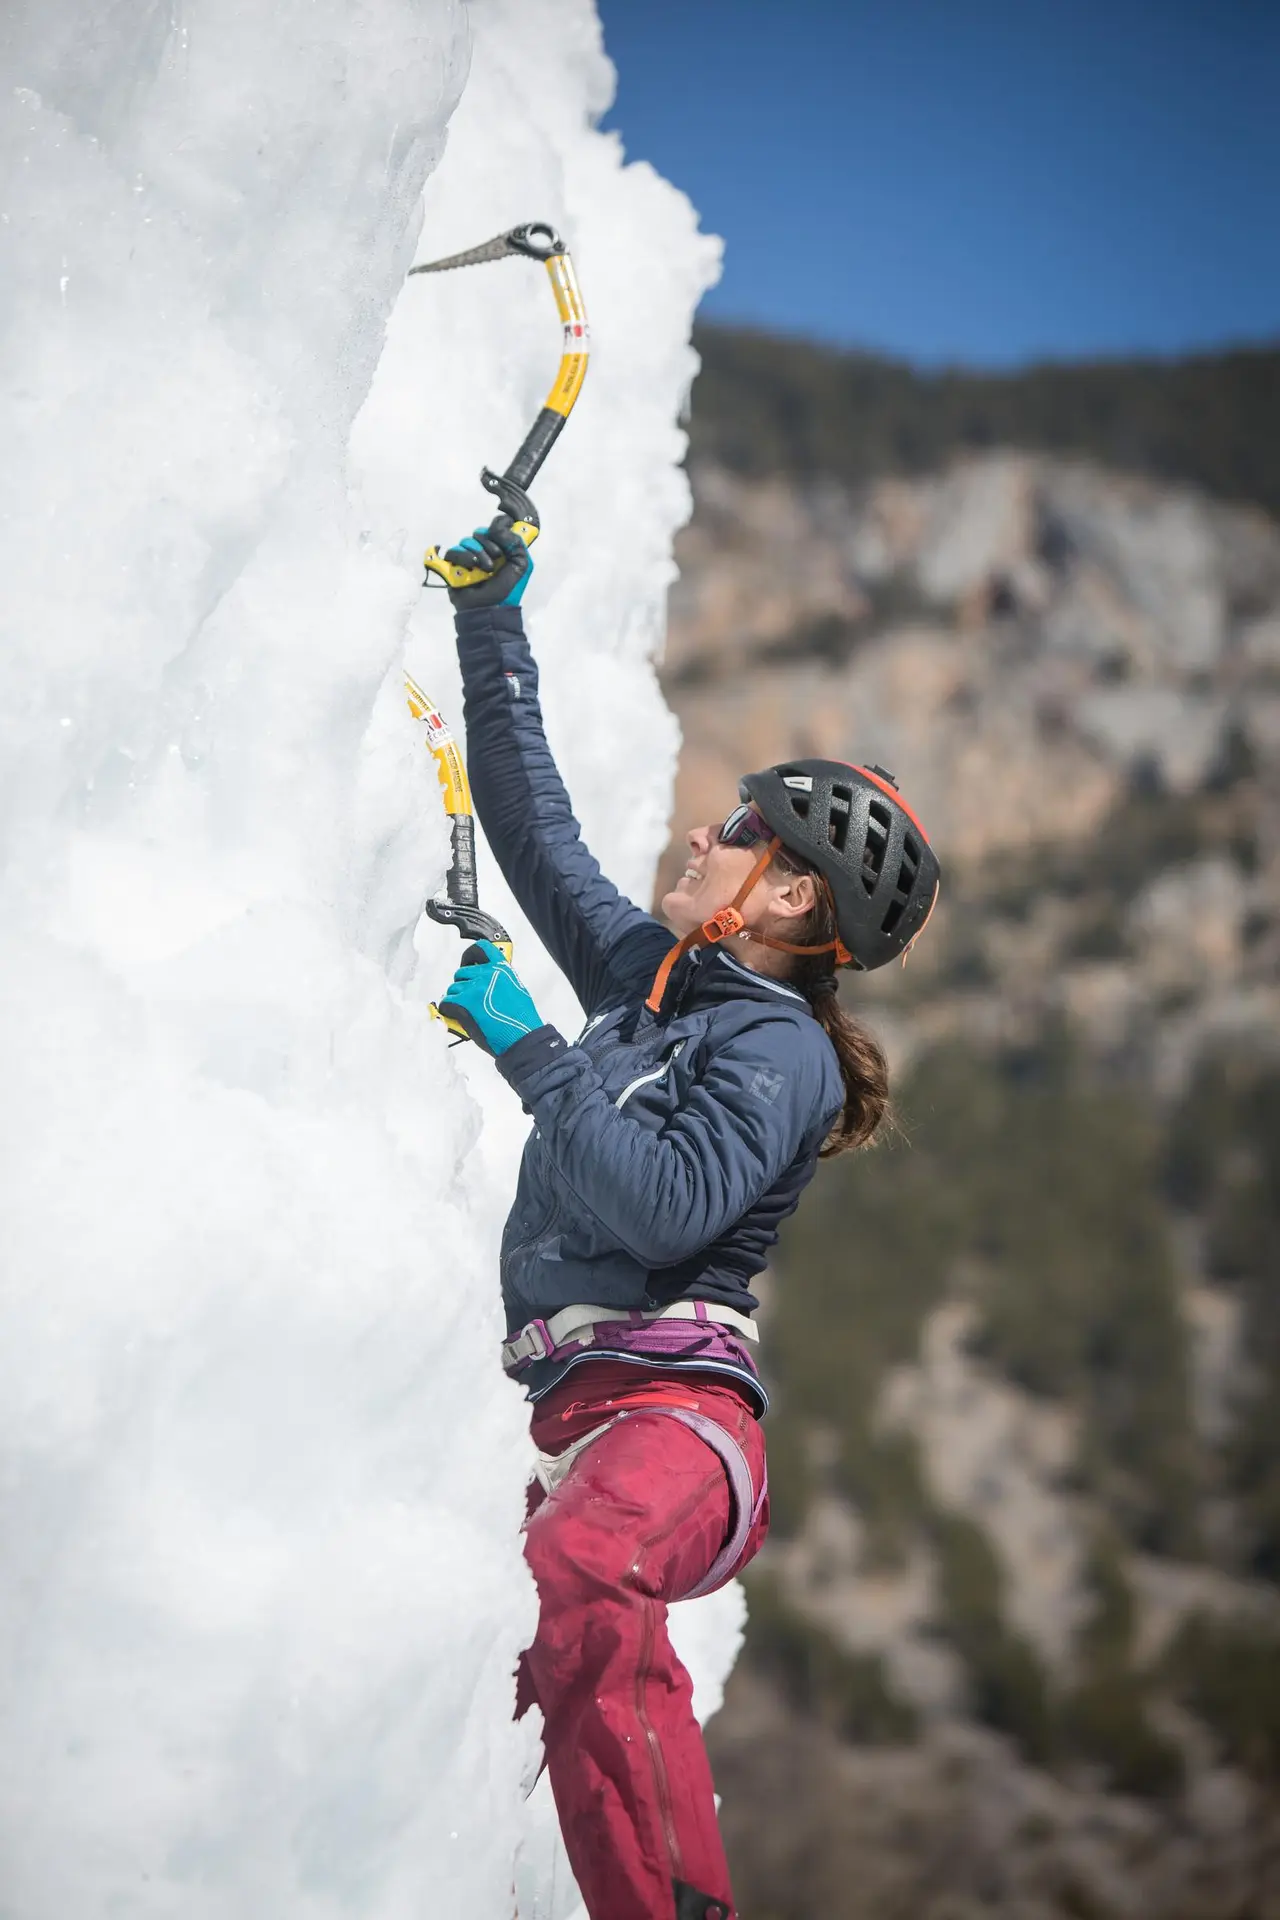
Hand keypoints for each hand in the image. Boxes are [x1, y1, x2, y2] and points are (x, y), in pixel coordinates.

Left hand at [437, 940, 544, 1055]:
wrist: (522, 1039)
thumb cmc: (521, 1020)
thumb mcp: (516, 990)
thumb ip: (500, 981)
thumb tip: (486, 982)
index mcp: (502, 969)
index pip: (480, 949)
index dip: (470, 956)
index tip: (468, 963)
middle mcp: (487, 974)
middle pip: (461, 973)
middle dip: (462, 986)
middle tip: (468, 999)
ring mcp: (474, 988)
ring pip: (452, 989)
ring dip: (455, 999)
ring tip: (465, 1011)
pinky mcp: (464, 1003)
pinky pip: (445, 1002)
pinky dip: (447, 1010)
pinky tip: (455, 1016)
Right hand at [444, 514, 532, 608]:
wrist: (489, 609)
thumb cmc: (507, 589)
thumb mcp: (521, 565)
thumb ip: (516, 542)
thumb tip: (501, 524)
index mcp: (501, 548)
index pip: (496, 525)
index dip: (499, 523)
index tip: (502, 524)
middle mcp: (484, 550)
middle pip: (482, 531)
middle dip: (490, 544)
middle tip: (496, 559)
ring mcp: (468, 556)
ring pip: (468, 540)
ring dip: (479, 553)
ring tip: (485, 569)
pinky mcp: (454, 564)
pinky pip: (455, 551)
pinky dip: (464, 558)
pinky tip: (471, 568)